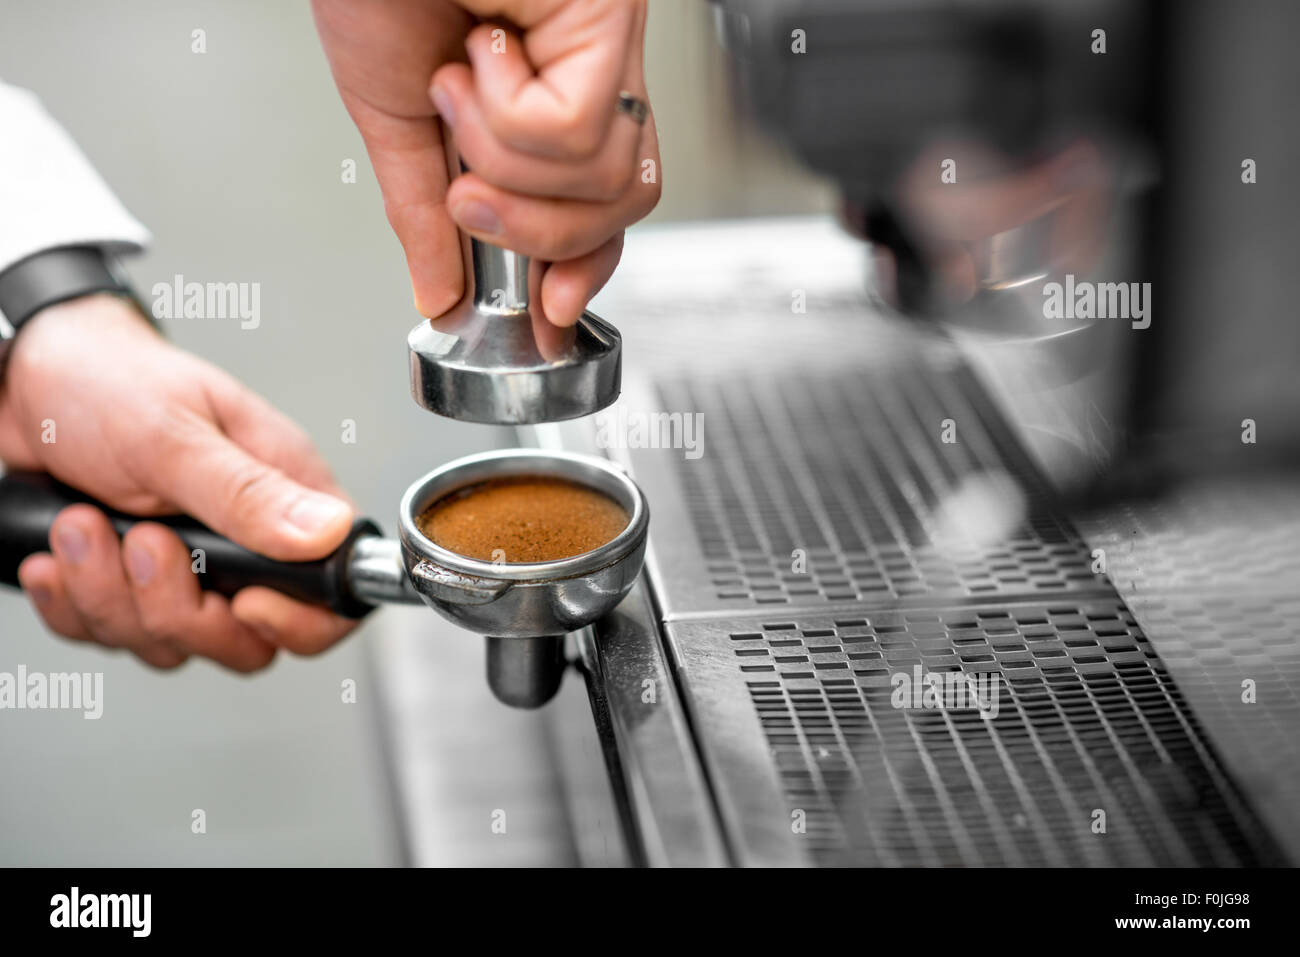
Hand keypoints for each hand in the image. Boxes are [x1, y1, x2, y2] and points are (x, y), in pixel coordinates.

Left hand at [0, 295, 358, 670]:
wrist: (24, 381)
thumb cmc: (109, 381)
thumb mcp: (176, 434)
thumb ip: (248, 493)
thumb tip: (328, 532)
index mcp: (284, 495)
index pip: (330, 593)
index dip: (297, 621)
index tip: (243, 603)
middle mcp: (247, 541)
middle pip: (246, 641)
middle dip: (178, 610)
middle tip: (141, 543)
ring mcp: (191, 571)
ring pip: (173, 643)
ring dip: (109, 596)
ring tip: (79, 526)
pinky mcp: (134, 586)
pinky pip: (114, 636)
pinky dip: (72, 604)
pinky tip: (55, 555)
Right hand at [312, 0, 659, 325]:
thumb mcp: (394, 121)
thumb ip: (424, 214)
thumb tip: (438, 294)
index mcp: (551, 101)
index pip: (601, 208)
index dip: (582, 264)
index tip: (550, 313)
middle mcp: (595, 76)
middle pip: (619, 208)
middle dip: (534, 231)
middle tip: (466, 195)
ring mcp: (611, 46)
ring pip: (598, 179)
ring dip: (502, 157)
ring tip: (459, 88)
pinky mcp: (614, 17)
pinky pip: (574, 131)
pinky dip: (505, 111)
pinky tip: (482, 52)